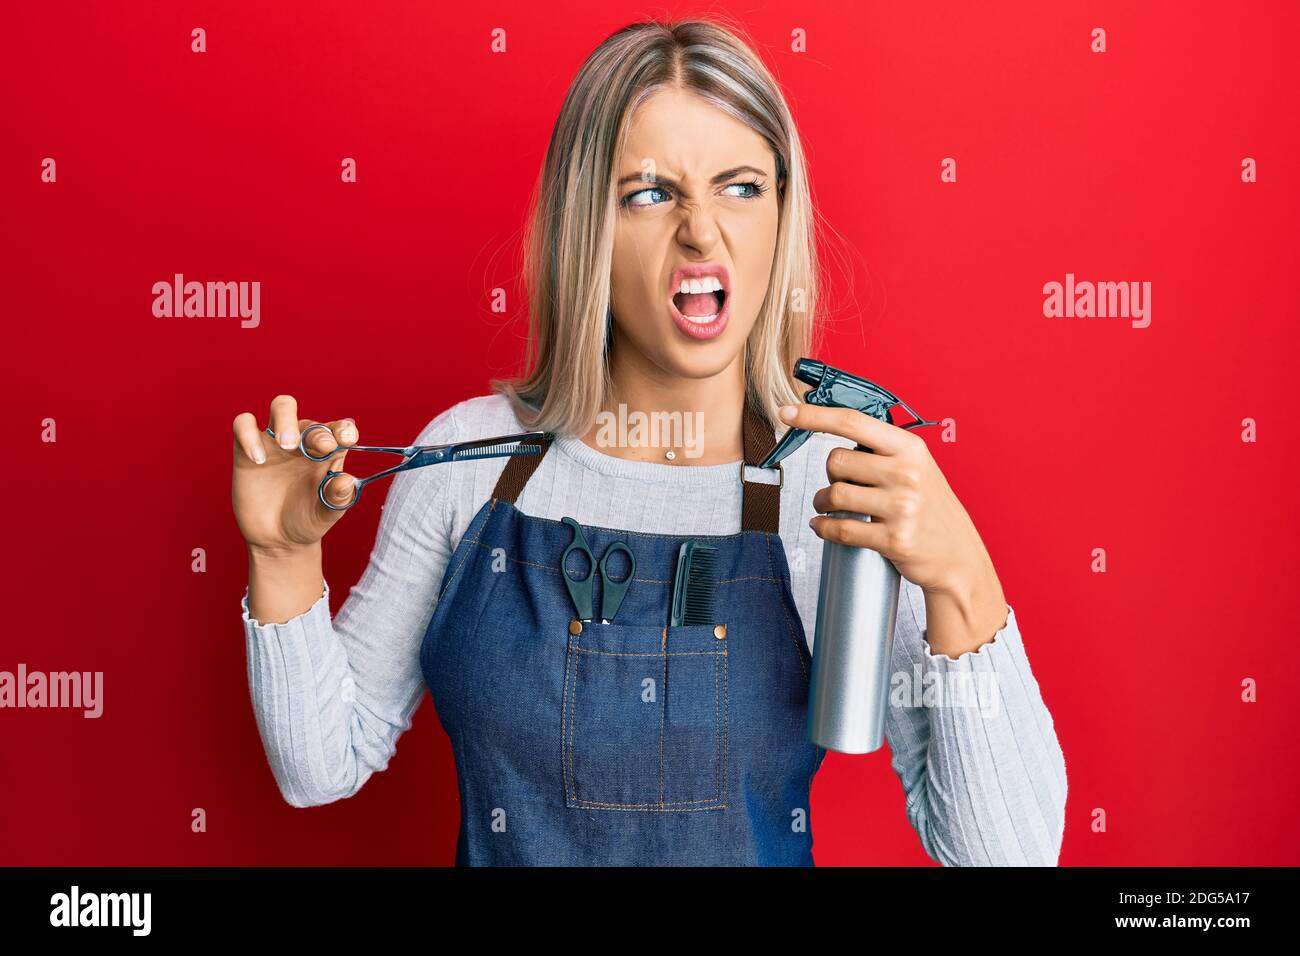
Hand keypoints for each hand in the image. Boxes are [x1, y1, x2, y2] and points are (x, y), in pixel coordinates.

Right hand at [231, 394, 360, 556]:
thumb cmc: (308, 520)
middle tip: (320, 447)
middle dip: (316, 429)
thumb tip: (347, 480)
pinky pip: (243, 426)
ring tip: (287, 445)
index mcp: (328, 453)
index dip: (344, 430)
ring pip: (280, 407)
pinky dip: (248, 435)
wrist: (277, 540)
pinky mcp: (247, 450)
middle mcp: (304, 442)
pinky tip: (258, 459)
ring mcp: (275, 443)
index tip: (347, 439)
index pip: (339, 430)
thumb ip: (337, 497)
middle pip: (310, 419)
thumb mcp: (327, 513)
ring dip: (286, 419)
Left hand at [780, 403, 999, 603]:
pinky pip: (840, 529)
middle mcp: (907, 473)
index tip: (786, 412)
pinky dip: (823, 528)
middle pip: (836, 462)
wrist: (958, 556)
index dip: (814, 416)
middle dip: (829, 475)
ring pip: (833, 495)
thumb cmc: (930, 508)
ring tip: (828, 508)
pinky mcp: (894, 539)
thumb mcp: (917, 466)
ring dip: (822, 504)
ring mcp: (901, 507)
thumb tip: (832, 430)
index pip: (852, 422)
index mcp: (910, 448)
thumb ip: (881, 450)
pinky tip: (823, 526)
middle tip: (840, 485)